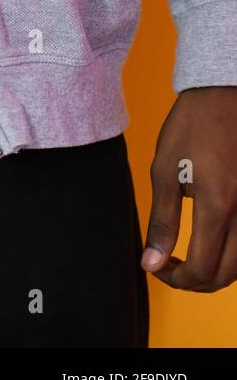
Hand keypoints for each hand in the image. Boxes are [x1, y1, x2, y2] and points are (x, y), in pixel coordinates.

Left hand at [142, 87, 236, 291]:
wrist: (224, 96)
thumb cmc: (190, 129)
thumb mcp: (164, 173)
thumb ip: (162, 222)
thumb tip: (151, 262)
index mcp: (218, 206)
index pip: (203, 269)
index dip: (177, 280)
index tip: (156, 268)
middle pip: (228, 275)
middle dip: (196, 282)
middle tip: (170, 270)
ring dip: (218, 271)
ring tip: (189, 259)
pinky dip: (233, 255)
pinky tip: (212, 243)